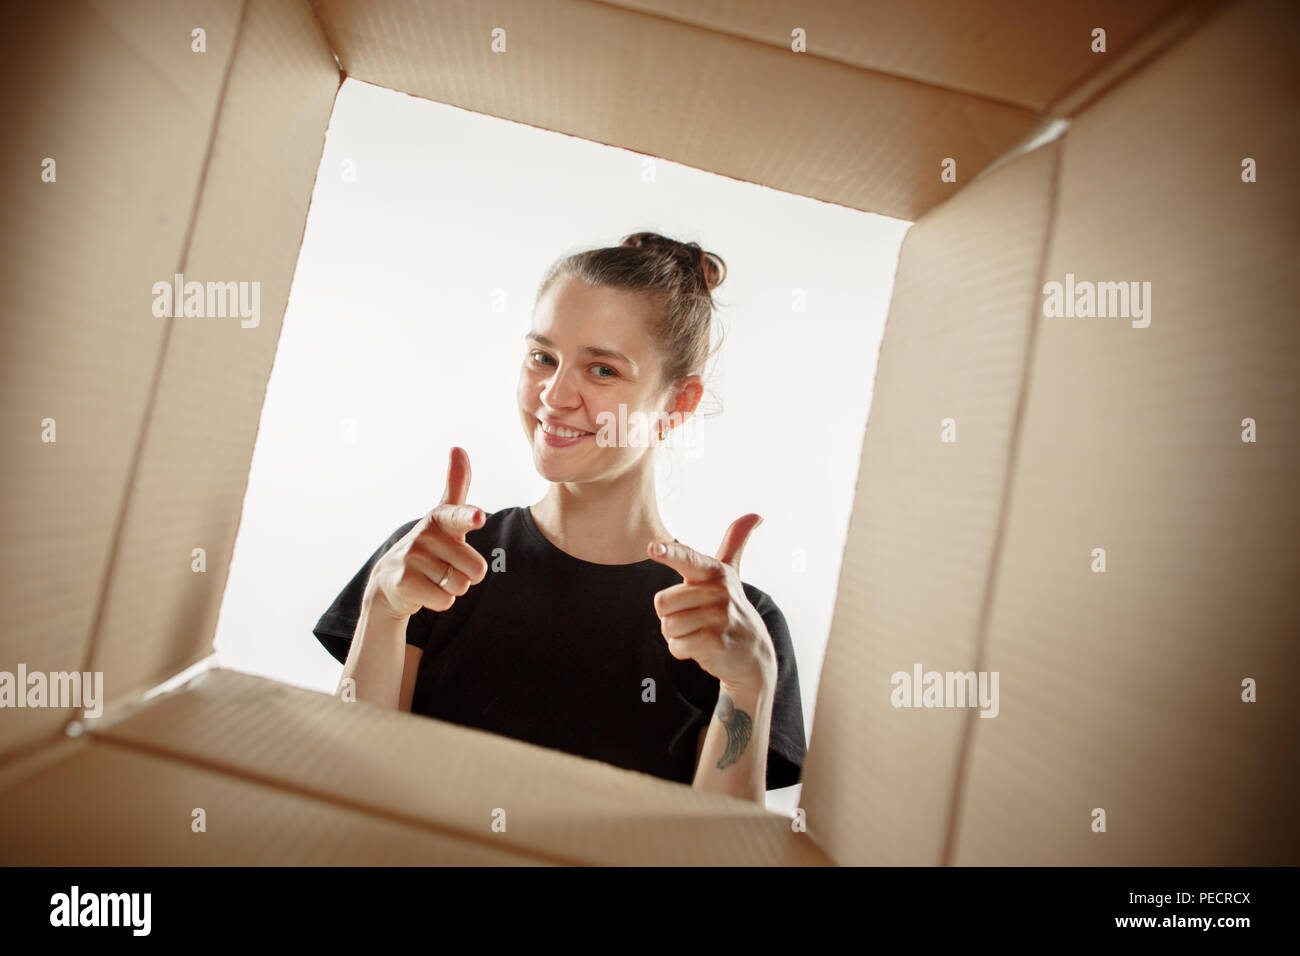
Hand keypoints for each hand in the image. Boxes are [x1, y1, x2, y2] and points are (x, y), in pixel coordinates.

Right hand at [366, 446, 488, 619]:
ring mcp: (412, 558)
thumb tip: (457, 447)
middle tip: (448, 566)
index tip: (477, 515)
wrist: (391, 580)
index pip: (458, 517)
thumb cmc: (429, 545)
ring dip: (453, 587)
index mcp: (441, 519)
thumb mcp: (444, 516)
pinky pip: (445, 600)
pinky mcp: (403, 582)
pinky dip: (442, 601)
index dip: (469, 517)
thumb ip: (456, 484)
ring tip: (435, 577)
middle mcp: (425, 535)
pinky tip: (426, 589)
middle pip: (476, 568)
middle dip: (468, 574)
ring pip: (460, 585)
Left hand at [647, 514, 776, 691]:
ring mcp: (718, 618)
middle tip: (694, 617)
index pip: (688, 559)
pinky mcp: (715, 643)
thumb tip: (756, 514)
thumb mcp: (731, 573)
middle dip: (670, 614)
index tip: (653, 547)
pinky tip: (701, 647)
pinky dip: (682, 650)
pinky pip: (676, 645)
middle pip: (662, 601)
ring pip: (667, 625)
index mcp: (714, 572)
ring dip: (677, 633)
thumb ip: (736, 541)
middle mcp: (718, 592)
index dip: (669, 552)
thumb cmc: (731, 607)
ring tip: (699, 631)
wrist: (753, 652)